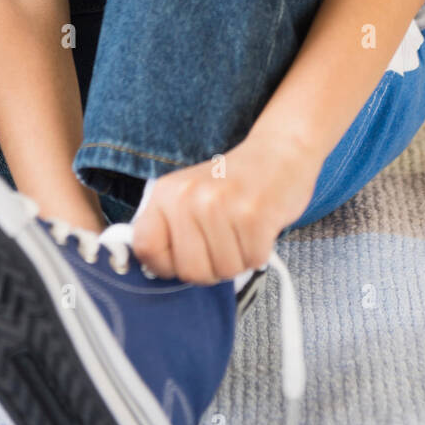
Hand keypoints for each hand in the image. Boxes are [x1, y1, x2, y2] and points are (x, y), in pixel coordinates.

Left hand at [130, 134, 321, 284]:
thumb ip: (169, 228)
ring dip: (238, 260)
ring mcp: (220, 205)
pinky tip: (258, 230)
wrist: (278, 153)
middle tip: (222, 246)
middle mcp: (189, 197)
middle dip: (210, 269)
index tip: (182, 259)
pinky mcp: (254, 215)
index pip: (145, 248)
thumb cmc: (232, 183)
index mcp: (166, 193)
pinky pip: (252, 260)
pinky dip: (258, 253)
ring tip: (241, 232)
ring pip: (224, 270)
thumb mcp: (188, 195)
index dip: (164, 265)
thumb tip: (153, 269)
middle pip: (190, 271)